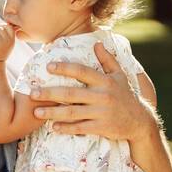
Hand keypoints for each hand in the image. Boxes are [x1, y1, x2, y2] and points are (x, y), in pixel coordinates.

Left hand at [30, 43, 156, 139]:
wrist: (139, 122)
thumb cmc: (126, 96)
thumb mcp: (120, 76)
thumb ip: (107, 60)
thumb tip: (96, 43)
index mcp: (105, 81)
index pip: (82, 71)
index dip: (64, 68)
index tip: (48, 66)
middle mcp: (103, 96)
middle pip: (71, 94)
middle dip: (50, 93)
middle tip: (32, 93)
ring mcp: (101, 113)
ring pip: (72, 112)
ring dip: (53, 112)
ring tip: (37, 112)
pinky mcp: (101, 128)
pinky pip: (80, 128)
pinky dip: (66, 128)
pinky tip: (53, 127)